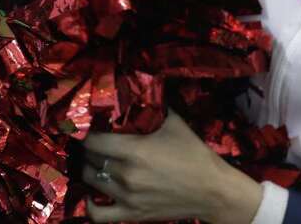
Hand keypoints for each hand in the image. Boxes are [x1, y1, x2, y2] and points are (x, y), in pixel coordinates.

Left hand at [82, 110, 262, 222]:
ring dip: (90, 167)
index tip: (89, 126)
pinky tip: (93, 192)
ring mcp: (127, 197)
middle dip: (89, 147)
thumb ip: (151, 107)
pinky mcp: (132, 214)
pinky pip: (99, 215)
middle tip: (94, 140)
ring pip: (90, 179)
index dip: (87, 131)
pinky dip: (90, 204)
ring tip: (96, 160)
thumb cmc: (195, 154)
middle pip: (89, 158)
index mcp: (135, 151)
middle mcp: (126, 175)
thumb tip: (137, 90)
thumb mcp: (173, 123)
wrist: (213, 191)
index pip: (92, 139)